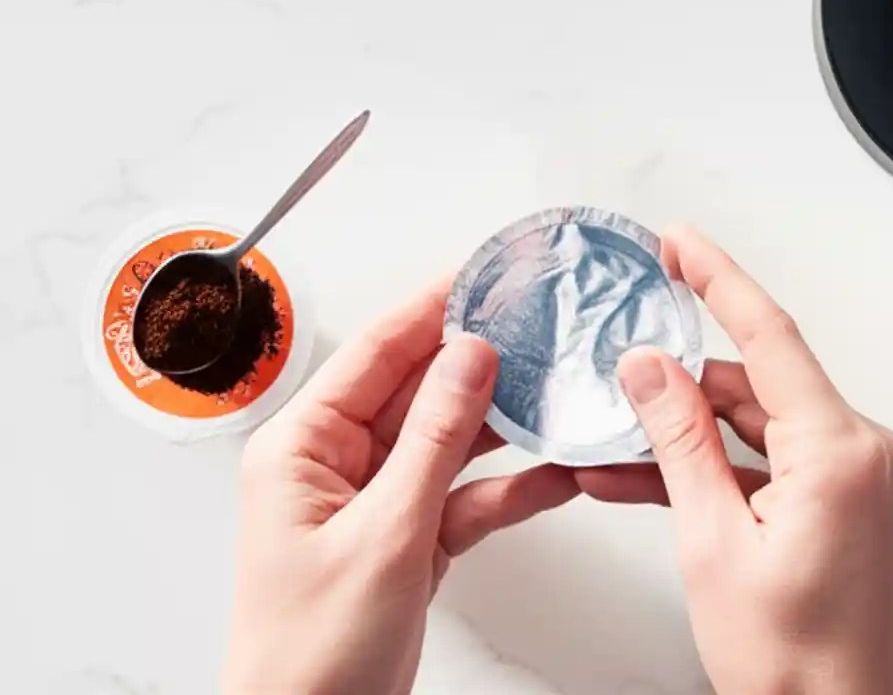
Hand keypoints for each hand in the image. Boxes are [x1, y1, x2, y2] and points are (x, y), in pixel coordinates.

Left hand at [223, 276, 579, 694]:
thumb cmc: (310, 651)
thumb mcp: (384, 533)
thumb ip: (434, 441)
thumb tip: (468, 358)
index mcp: (302, 447)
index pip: (376, 353)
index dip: (432, 307)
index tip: (482, 274)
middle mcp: (337, 465)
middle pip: (419, 389)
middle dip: (478, 358)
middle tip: (537, 322)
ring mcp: (378, 502)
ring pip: (450, 440)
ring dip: (503, 421)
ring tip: (558, 386)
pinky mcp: (412, 538)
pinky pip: (467, 495)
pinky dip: (510, 487)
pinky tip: (556, 471)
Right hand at [577, 228, 892, 694]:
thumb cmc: (794, 668)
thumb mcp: (709, 544)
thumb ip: (678, 443)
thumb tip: (650, 369)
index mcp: (843, 455)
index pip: (770, 337)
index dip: (718, 279)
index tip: (681, 243)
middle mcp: (870, 456)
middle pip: (761, 387)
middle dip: (686, 390)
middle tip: (621, 389)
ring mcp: (869, 481)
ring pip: (765, 428)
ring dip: (698, 439)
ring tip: (622, 456)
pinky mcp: (859, 504)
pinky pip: (782, 465)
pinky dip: (729, 472)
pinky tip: (664, 483)